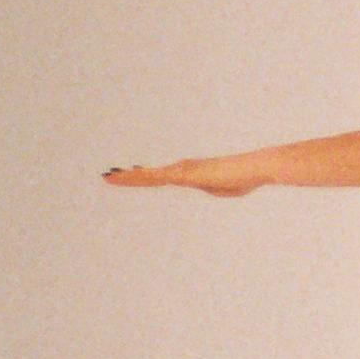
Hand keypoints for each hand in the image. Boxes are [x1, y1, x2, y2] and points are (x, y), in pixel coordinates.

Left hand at [102, 158, 265, 194]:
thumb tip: (215, 184)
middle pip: (149, 175)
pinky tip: (124, 177)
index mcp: (189, 174)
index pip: (160, 177)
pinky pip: (155, 177)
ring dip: (127, 177)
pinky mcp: (183, 174)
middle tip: (108, 175)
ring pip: (147, 175)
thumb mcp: (224, 189)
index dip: (143, 177)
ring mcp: (181, 170)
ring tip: (107, 177)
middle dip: (128, 176)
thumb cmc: (243, 178)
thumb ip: (213, 187)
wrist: (252, 169)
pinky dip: (137, 177)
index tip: (128, 175)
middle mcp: (181, 169)